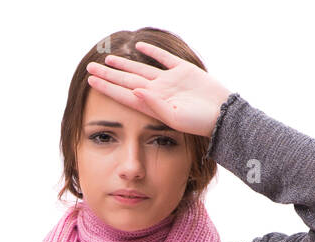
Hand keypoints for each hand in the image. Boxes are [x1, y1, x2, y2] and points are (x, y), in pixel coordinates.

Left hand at [84, 40, 230, 137]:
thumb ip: (154, 104)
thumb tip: (134, 91)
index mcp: (152, 103)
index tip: (91, 82)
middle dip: (108, 75)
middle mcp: (157, 91)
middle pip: (127, 80)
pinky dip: (152, 52)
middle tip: (90, 68)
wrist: (224, 115)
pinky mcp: (184, 70)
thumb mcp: (175, 117)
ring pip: (141, 69)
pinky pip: (164, 59)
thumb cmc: (200, 122)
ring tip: (108, 60)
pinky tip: (139, 46)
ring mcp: (170, 80)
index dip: (107, 87)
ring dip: (125, 64)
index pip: (123, 93)